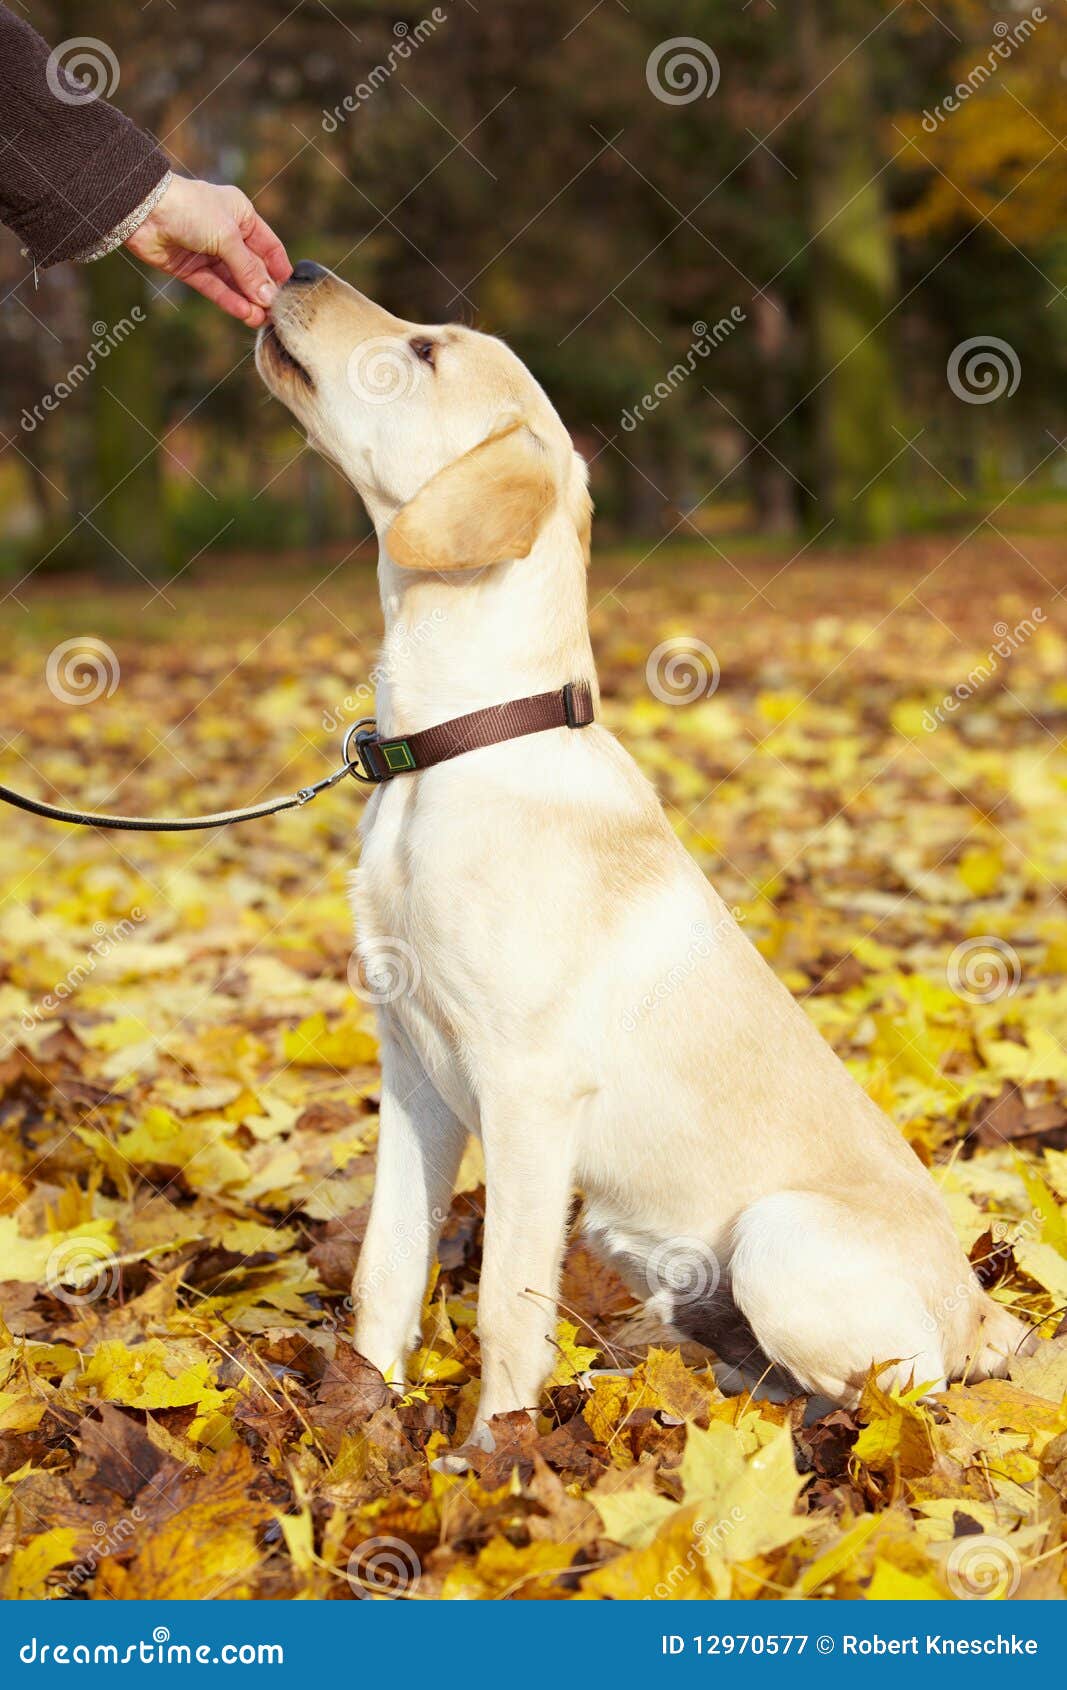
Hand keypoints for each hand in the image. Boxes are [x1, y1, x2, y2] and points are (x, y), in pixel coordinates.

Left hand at [125, 176, 291, 325]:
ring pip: (234, 282)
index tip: (290, 294)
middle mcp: (227, 234)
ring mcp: (208, 253)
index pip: (269, 247)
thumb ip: (248, 269)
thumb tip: (269, 298)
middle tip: (276, 313)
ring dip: (247, 301)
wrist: (143, 209)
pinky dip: (229, 301)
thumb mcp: (227, 237)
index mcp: (241, 215)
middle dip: (263, 290)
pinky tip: (243, 313)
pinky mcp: (191, 269)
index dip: (280, 270)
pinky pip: (215, 288)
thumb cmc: (190, 209)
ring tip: (261, 320)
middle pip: (252, 268)